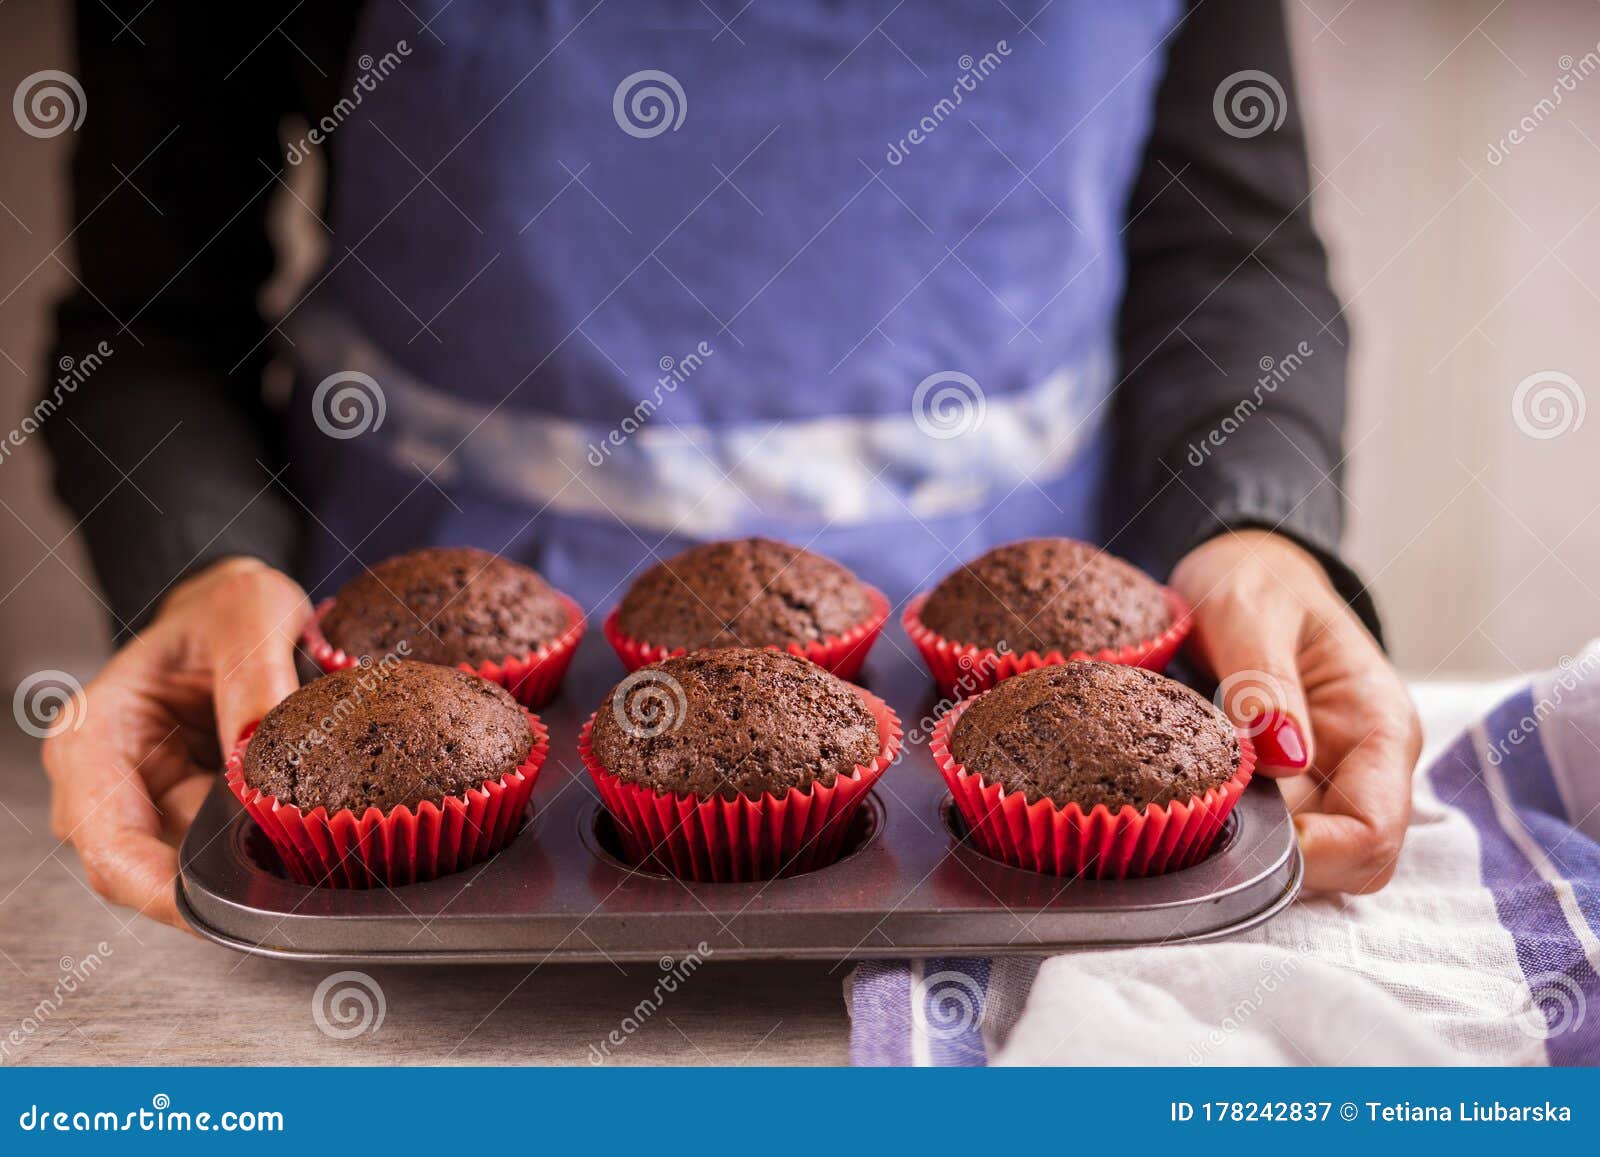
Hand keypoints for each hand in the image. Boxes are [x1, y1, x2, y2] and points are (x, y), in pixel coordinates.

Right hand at [42, 557, 309, 928]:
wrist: (240, 611)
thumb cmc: (224, 608)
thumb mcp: (249, 615)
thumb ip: (255, 675)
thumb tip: (259, 745)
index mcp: (93, 738)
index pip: (109, 844)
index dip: (162, 890)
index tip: (223, 906)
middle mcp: (112, 783)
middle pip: (153, 871)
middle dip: (223, 878)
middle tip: (294, 875)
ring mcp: (156, 804)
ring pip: (201, 866)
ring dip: (254, 860)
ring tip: (311, 835)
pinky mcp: (201, 812)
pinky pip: (235, 848)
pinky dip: (271, 844)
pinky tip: (308, 826)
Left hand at [1169, 530, 1421, 893]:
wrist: (1244, 570)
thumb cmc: (1255, 579)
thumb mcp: (1249, 610)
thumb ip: (1263, 681)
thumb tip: (1284, 758)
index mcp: (1378, 726)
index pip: (1374, 832)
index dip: (1313, 854)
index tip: (1241, 832)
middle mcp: (1363, 767)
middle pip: (1343, 863)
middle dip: (1275, 862)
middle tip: (1199, 826)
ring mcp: (1327, 780)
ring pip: (1306, 860)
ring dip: (1249, 852)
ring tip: (1188, 813)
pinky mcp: (1288, 786)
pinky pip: (1271, 834)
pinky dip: (1233, 835)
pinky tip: (1191, 809)